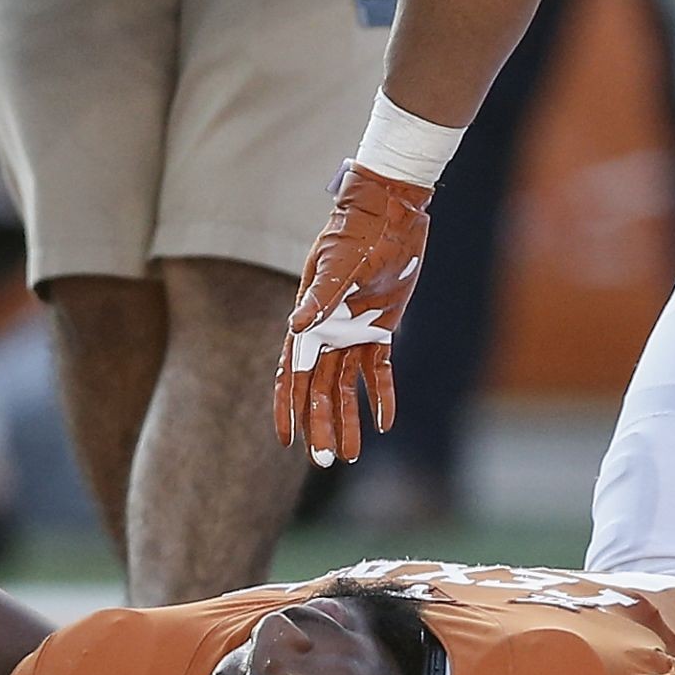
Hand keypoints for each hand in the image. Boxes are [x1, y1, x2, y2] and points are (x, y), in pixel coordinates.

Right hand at [274, 162, 429, 464]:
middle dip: (319, 425)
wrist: (390, 212)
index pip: (290, 374)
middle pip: (318, 389)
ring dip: (347, 420)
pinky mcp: (380, 328)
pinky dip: (381, 396)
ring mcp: (352, 332)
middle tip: (323, 462)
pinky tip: (384, 423)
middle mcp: (326, 332)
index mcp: (307, 321)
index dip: (286, 407)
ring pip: (346, 387)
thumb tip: (295, 327)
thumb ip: (319, 295)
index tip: (285, 439)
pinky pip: (378, 370)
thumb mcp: (337, 262)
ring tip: (348, 456)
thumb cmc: (356, 231)